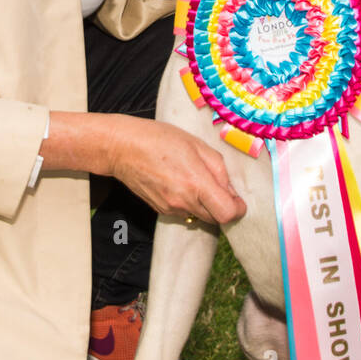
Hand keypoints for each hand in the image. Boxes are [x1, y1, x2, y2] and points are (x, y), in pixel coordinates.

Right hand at [104, 116, 246, 226]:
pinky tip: (180, 183)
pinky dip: (189, 203)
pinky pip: (184, 213)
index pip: (227, 214)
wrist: (122, 148)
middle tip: (218, 186)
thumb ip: (219, 169)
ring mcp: (170, 209)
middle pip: (216, 219)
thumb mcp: (197, 145)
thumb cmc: (159, 139)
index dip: (238, 209)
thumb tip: (231, 190)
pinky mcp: (161, 210)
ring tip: (195, 180)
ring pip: (200, 216)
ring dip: (205, 205)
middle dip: (222, 206)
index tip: (238, 200)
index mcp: (196, 183)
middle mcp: (184, 202)